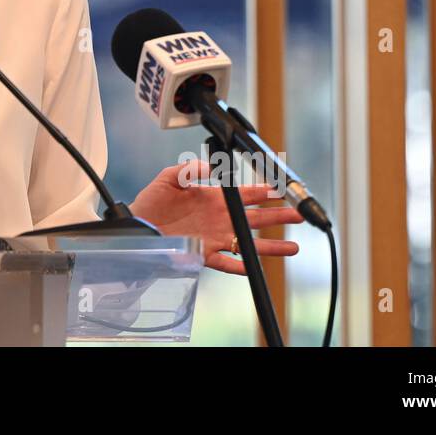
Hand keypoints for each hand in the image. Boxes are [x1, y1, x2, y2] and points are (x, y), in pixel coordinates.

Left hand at [129, 159, 302, 274]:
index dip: (265, 192)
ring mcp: (214, 238)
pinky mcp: (204, 254)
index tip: (282, 190)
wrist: (136, 225)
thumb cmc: (151, 202)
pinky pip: (227, 263)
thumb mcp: (169, 178)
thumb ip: (189, 169)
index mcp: (213, 199)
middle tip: (299, 215)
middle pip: (256, 218)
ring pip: (249, 243)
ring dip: (271, 246)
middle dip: (278, 216)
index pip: (245, 195)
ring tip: (293, 248)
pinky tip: (253, 267)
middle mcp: (219, 219)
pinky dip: (240, 266)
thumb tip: (208, 167)